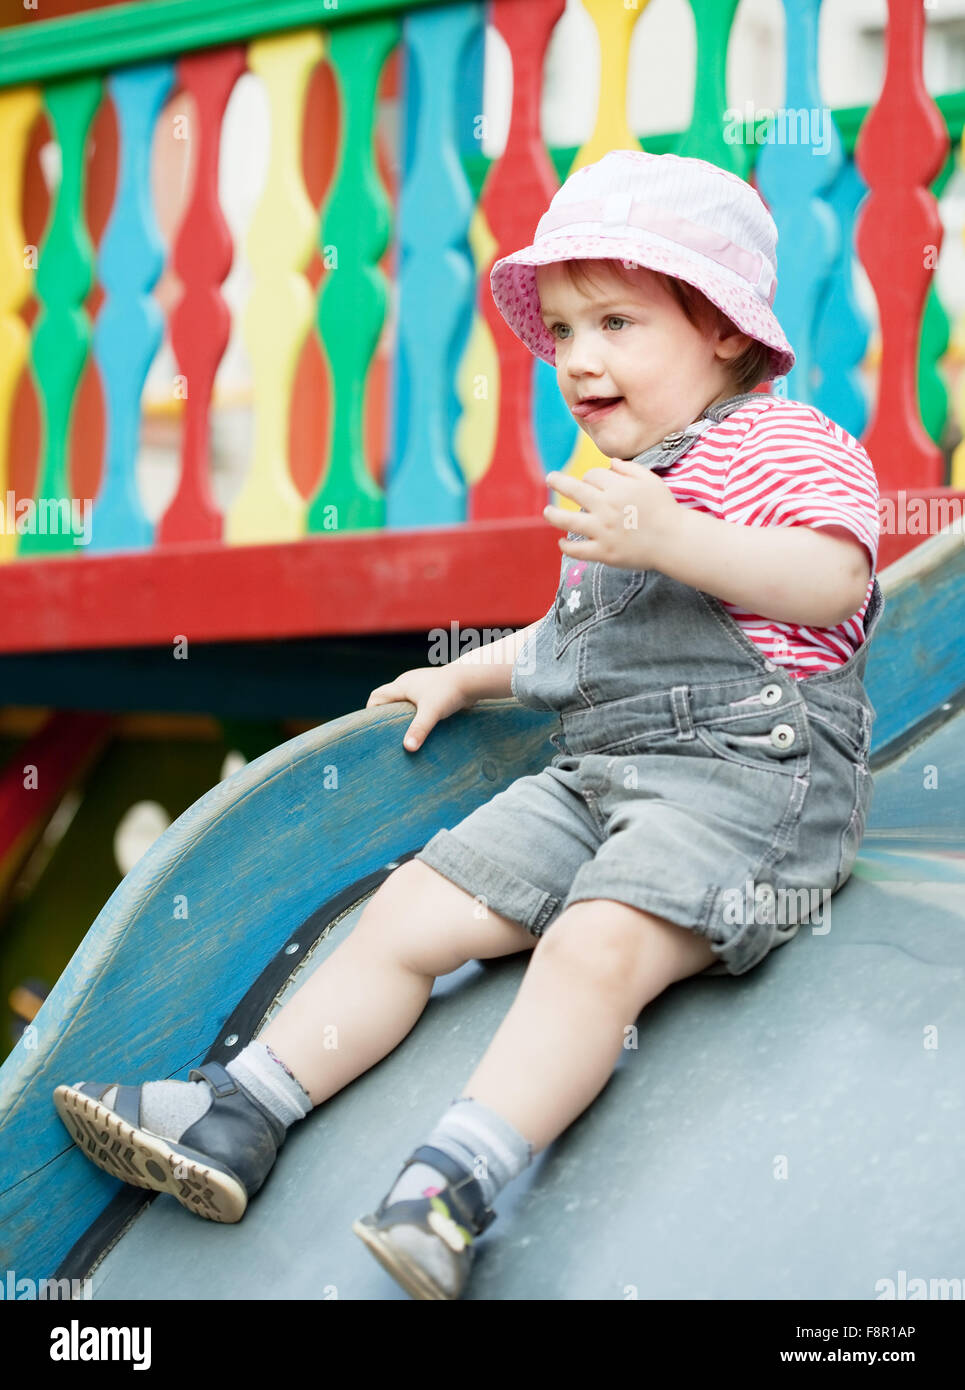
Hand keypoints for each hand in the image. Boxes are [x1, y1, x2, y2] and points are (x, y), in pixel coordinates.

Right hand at [365, 666, 472, 751]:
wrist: (473, 678)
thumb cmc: (450, 692)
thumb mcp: (432, 712)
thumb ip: (419, 729)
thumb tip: (408, 748)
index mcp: (402, 684)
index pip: (377, 696)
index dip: (371, 711)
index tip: (373, 728)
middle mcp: (409, 682)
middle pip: (389, 699)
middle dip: (386, 715)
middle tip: (387, 735)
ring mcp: (422, 685)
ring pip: (404, 701)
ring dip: (402, 715)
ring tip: (404, 733)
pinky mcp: (434, 690)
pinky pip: (418, 703)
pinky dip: (416, 713)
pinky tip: (423, 726)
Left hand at [543, 459, 681, 569]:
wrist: (674, 540)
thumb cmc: (663, 508)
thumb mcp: (650, 480)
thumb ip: (629, 468)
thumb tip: (609, 463)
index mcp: (617, 488)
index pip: (591, 476)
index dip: (589, 477)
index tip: (591, 482)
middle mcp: (606, 508)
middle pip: (574, 490)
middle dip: (558, 481)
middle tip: (550, 478)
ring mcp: (602, 531)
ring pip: (568, 521)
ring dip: (553, 514)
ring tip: (547, 512)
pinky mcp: (604, 552)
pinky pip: (578, 551)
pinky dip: (566, 546)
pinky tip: (562, 542)